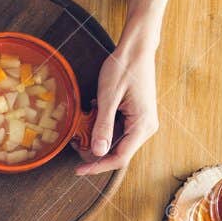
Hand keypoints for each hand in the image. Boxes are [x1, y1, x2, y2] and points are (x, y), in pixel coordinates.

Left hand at [76, 32, 158, 175]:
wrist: (137, 49)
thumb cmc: (123, 68)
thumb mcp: (108, 97)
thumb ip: (103, 126)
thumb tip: (98, 153)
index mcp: (143, 125)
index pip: (120, 158)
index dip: (98, 167)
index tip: (78, 171)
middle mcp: (146, 128)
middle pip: (118, 153)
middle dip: (95, 151)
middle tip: (75, 142)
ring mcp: (142, 123)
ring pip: (116, 142)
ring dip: (97, 138)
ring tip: (82, 126)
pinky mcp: (136, 118)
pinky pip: (117, 131)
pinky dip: (102, 127)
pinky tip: (94, 113)